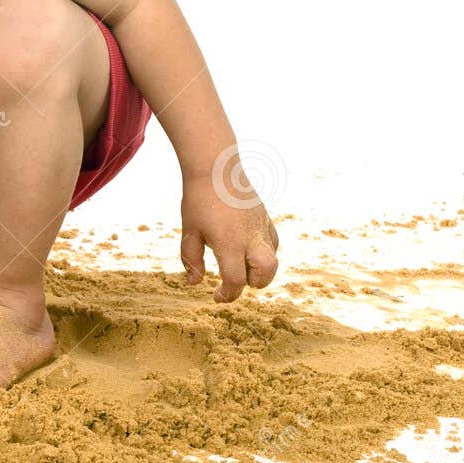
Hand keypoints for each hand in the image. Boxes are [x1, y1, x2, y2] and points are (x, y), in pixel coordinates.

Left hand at [178, 173, 280, 301]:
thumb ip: (191, 259)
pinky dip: (264, 252)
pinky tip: (247, 247)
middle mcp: (250, 237)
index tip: (216, 296)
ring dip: (260, 270)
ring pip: (273, 258)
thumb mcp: (190, 231)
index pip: (236, 280)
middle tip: (235, 281)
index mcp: (230, 243)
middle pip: (265, 274)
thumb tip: (195, 283)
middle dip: (253, 285)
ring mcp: (261, 226)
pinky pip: (273, 242)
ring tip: (239, 264)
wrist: (215, 166)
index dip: (227, 295)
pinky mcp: (265, 217)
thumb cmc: (198, 199)